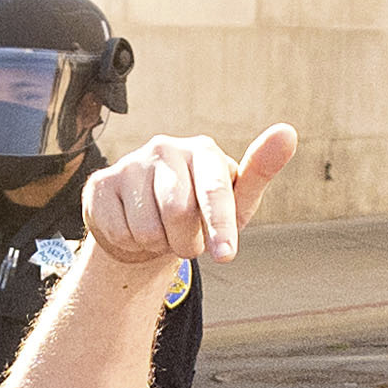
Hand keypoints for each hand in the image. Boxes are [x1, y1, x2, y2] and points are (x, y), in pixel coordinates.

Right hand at [81, 125, 295, 269]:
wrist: (150, 224)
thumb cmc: (201, 212)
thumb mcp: (236, 200)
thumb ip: (260, 171)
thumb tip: (287, 132)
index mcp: (202, 150)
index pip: (213, 190)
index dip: (219, 226)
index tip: (225, 255)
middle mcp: (164, 148)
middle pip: (177, 213)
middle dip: (186, 242)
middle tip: (187, 240)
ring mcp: (129, 164)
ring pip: (147, 228)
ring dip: (158, 245)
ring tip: (162, 232)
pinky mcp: (100, 185)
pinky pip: (119, 232)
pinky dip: (131, 244)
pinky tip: (135, 229)